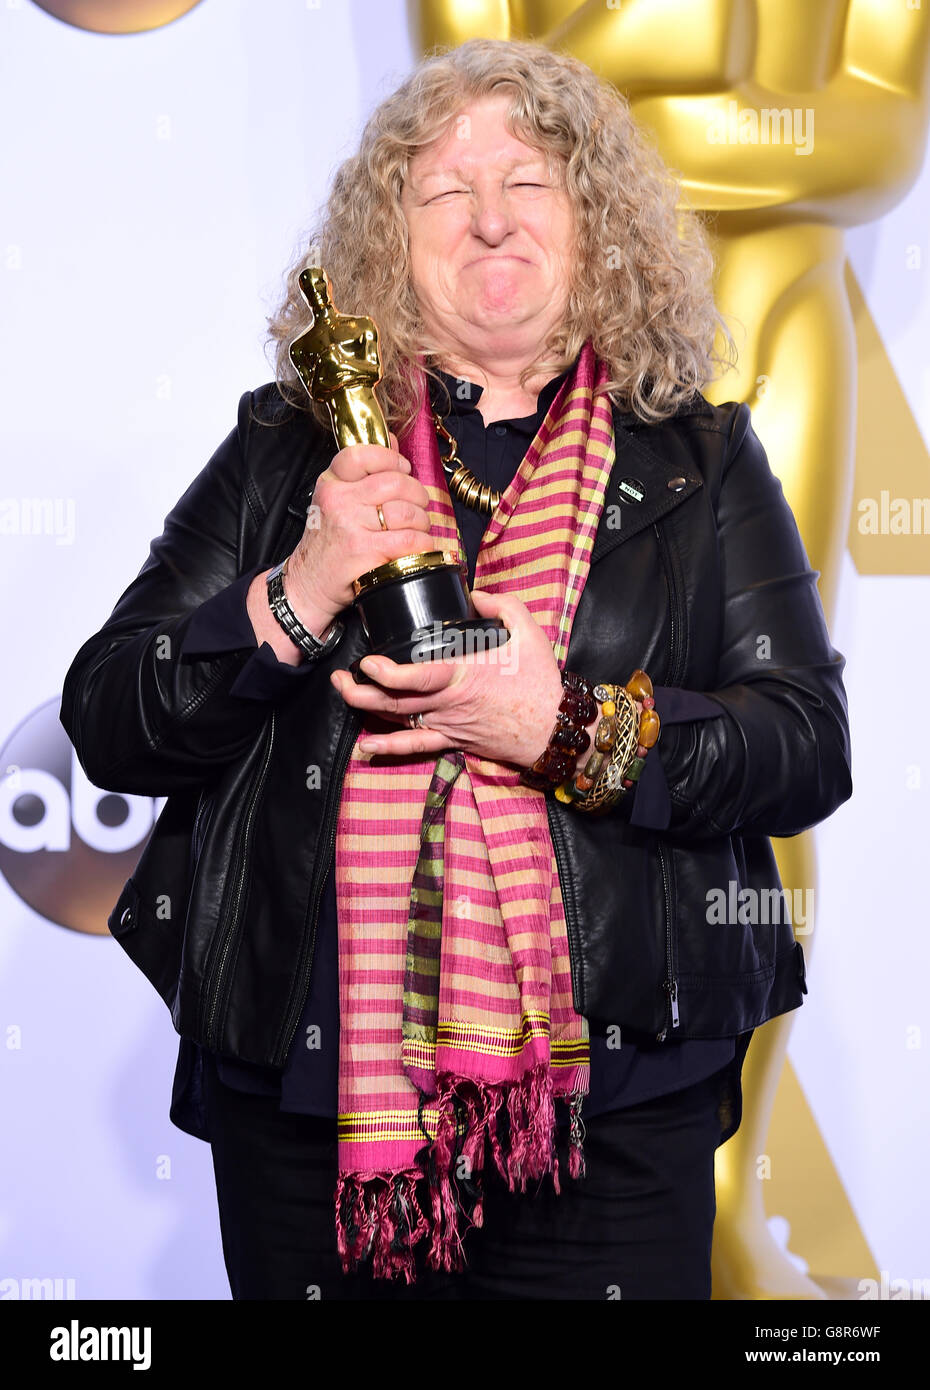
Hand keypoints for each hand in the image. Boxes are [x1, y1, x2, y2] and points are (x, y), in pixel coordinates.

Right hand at [284, 432, 435, 631]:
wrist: (310, 583)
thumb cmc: (328, 542)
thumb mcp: (336, 500)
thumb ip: (363, 470)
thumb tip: (393, 440)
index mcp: (331, 484)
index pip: (361, 455)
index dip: (391, 458)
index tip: (404, 469)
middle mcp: (339, 502)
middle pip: (394, 483)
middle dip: (417, 494)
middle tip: (420, 505)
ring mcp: (351, 527)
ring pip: (406, 513)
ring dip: (422, 522)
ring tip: (419, 528)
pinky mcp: (365, 552)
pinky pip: (409, 540)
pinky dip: (423, 544)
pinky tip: (420, 547)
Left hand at [330, 589, 569, 769]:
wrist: (555, 729)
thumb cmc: (541, 682)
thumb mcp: (528, 631)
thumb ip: (501, 605)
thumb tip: (475, 594)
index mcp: (465, 675)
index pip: (417, 678)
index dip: (388, 673)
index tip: (367, 662)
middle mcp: (449, 704)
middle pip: (396, 702)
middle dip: (361, 691)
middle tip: (340, 675)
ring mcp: (448, 724)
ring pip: (400, 721)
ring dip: (367, 711)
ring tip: (343, 693)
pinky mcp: (453, 739)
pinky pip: (417, 746)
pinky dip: (389, 748)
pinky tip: (366, 748)